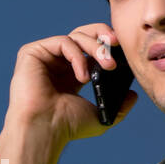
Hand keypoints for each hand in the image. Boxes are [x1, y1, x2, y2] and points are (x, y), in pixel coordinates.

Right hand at [4, 23, 137, 143]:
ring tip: (108, 66)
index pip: (90, 48)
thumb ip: (119, 106)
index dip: (106, 44)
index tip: (122, 49)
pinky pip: (62, 42)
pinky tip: (83, 76)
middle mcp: (57, 62)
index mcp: (70, 74)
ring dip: (96, 47)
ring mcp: (44, 56)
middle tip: (117, 44)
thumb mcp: (100, 116)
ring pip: (75, 36)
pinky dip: (78, 56)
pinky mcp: (32, 53)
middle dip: (103, 35)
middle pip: (83, 33)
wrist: (45, 130)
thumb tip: (133, 95)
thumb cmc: (66, 128)